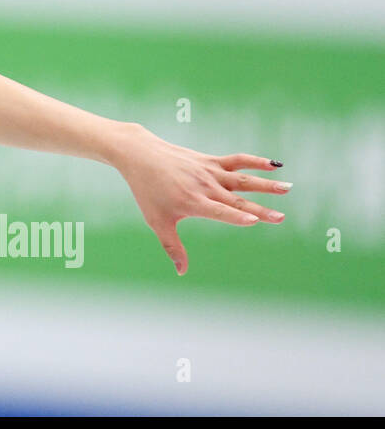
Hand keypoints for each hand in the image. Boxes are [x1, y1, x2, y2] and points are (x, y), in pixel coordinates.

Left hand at [111, 125, 288, 275]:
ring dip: (266, 184)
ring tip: (288, 188)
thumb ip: (172, 247)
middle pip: (237, 199)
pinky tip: (276, 165)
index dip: (236, 216)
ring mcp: (209, 172)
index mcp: (193, 202)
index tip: (253, 220)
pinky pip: (236, 161)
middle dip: (260, 209)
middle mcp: (205, 186)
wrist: (141, 156)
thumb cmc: (147, 191)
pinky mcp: (210, 161)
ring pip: (242, 179)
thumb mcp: (157, 221)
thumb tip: (182, 272)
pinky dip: (256, 162)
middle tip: (282, 217)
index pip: (219, 211)